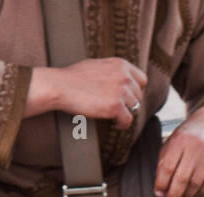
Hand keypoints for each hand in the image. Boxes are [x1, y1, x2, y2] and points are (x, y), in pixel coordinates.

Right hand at [26, 59, 147, 128]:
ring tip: (116, 117)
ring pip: (135, 109)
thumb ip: (113, 71)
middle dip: (130, 103)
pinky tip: (115, 124)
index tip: (128, 97)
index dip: (136, 90)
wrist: (61, 86)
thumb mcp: (97, 65)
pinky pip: (128, 120)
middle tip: (119, 109)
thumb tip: (123, 79)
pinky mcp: (116, 106)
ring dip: (126, 114)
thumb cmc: (74, 77)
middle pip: (138, 96)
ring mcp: (121, 91)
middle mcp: (124, 76)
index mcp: (120, 64)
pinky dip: (122, 125)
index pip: (142, 80)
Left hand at [155, 106, 203, 196]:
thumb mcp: (172, 143)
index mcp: (179, 140)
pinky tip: (195, 191)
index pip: (167, 167)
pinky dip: (200, 192)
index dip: (162, 183)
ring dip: (187, 195)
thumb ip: (164, 163)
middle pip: (182, 179)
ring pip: (196, 184)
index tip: (159, 193)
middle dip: (174, 194)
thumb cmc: (188, 137)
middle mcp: (195, 146)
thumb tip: (161, 189)